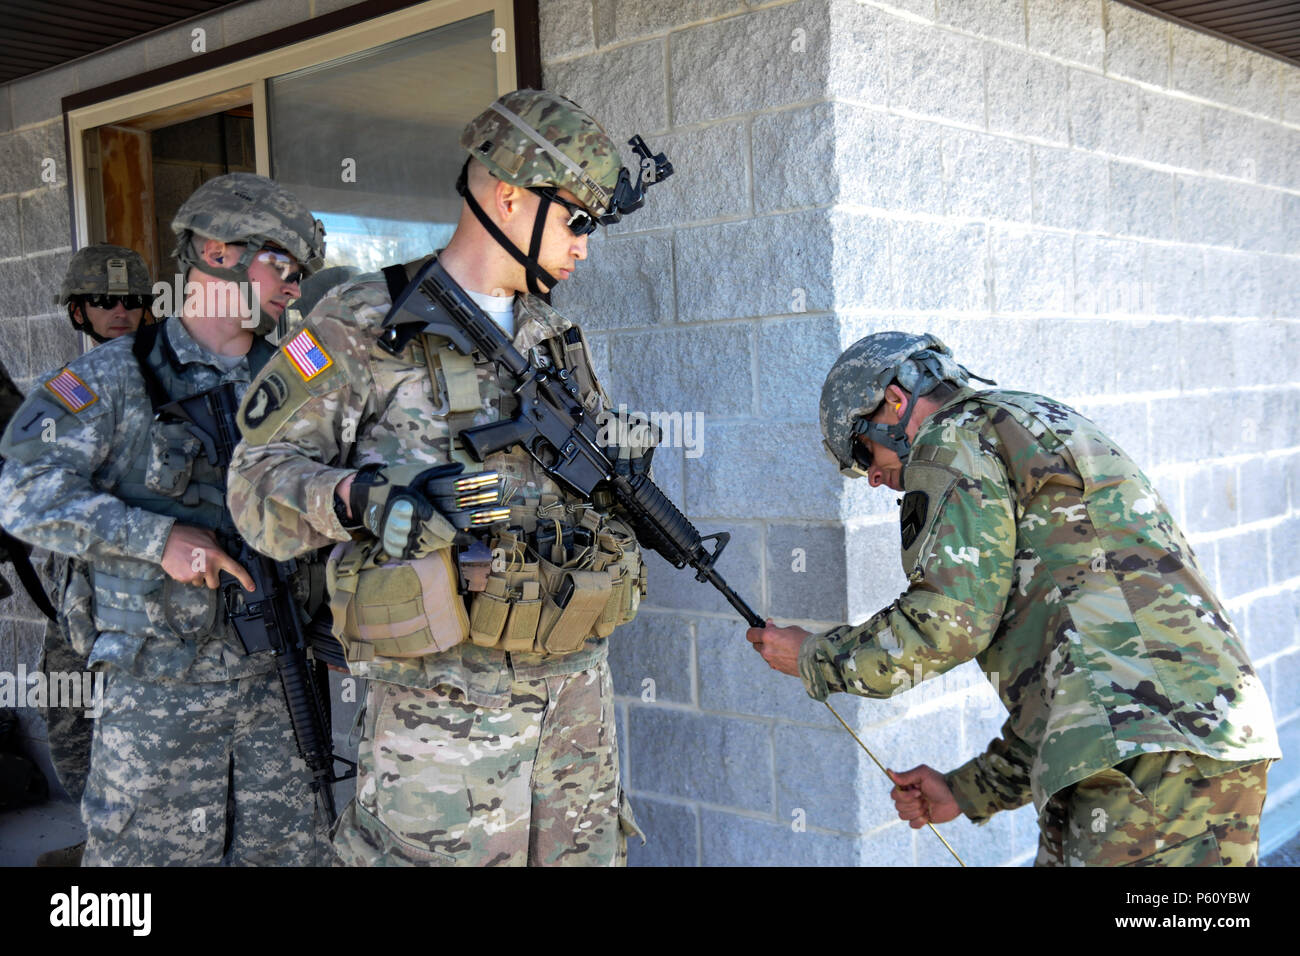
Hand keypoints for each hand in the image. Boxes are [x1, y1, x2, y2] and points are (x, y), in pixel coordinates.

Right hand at [161, 524, 254, 591]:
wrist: (166, 538)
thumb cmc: (188, 534)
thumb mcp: (208, 535)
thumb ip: (218, 546)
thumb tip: (222, 552)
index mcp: (218, 556)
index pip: (236, 569)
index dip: (246, 579)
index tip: (252, 587)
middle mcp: (209, 567)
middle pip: (214, 584)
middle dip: (209, 578)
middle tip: (202, 567)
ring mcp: (196, 574)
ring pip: (200, 583)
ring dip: (196, 576)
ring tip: (189, 562)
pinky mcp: (183, 578)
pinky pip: (188, 581)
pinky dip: (185, 575)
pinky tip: (181, 564)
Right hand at [350, 462, 503, 559]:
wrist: (365, 496)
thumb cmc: (393, 482)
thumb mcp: (418, 473)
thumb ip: (441, 472)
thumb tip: (461, 468)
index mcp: (417, 510)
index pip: (446, 531)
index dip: (461, 536)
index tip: (471, 537)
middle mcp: (409, 529)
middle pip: (440, 541)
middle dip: (451, 537)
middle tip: (458, 532)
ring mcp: (400, 540)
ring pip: (430, 547)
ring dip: (438, 541)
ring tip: (442, 532)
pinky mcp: (394, 548)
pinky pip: (418, 552)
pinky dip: (425, 546)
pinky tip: (427, 535)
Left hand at [745, 618, 810, 676]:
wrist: (816, 658)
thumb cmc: (805, 641)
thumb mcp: (791, 629)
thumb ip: (777, 629)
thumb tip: (769, 625)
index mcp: (768, 636)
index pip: (750, 634)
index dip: (754, 631)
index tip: (759, 629)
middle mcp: (766, 649)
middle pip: (755, 644)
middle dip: (761, 640)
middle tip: (772, 637)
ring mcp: (771, 660)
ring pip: (764, 654)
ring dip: (769, 649)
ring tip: (783, 646)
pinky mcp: (777, 668)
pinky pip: (772, 661)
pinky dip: (776, 657)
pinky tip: (787, 654)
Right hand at [888, 765, 960, 828]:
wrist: (956, 797)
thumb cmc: (940, 783)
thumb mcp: (923, 774)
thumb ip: (905, 775)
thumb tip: (888, 771)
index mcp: (907, 787)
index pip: (894, 795)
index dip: (904, 796)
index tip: (919, 791)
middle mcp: (909, 798)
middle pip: (898, 806)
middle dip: (913, 804)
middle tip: (925, 798)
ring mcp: (915, 809)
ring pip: (903, 816)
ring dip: (917, 812)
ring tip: (928, 806)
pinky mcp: (921, 820)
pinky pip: (912, 825)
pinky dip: (920, 821)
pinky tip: (928, 815)